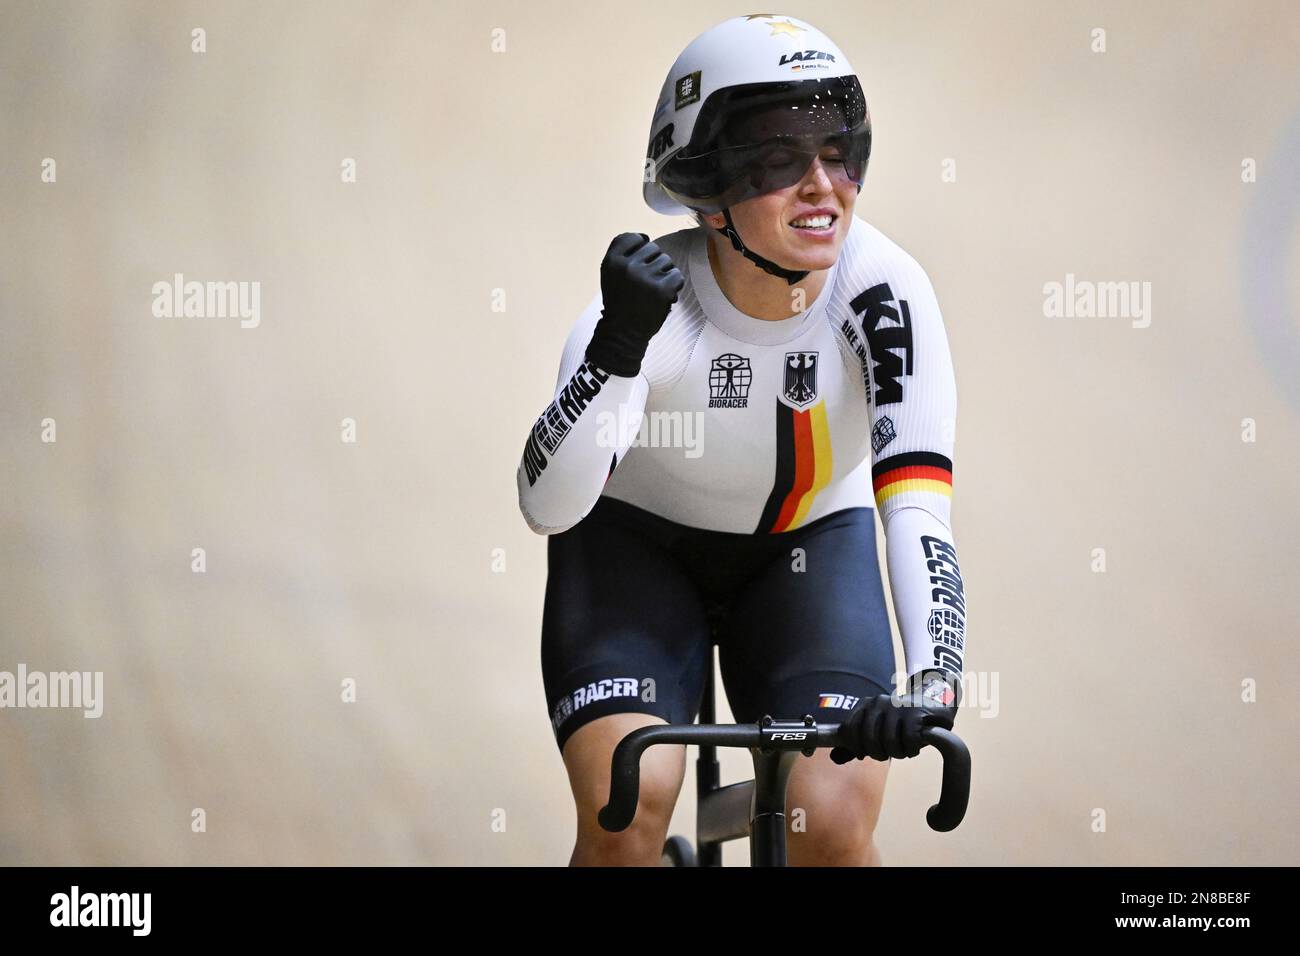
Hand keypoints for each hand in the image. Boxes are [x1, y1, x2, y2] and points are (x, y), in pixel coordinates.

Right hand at [584, 233, 685, 376]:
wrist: (622, 334)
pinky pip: (677, 275)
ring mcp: (645, 277)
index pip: (632, 237)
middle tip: (645, 283)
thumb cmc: (619, 303)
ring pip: (666, 260)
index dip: (639, 245)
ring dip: (664, 274)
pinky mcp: (662, 289)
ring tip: (653, 290)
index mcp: (612, 260)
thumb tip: (645, 238)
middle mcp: (627, 266)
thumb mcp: (610, 275)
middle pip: (652, 247)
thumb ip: (623, 255)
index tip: (639, 261)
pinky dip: (673, 285)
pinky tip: (664, 295)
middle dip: (653, 262)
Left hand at [829, 670, 958, 762]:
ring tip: (903, 750)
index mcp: (866, 705)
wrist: (930, 702)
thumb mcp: (876, 729)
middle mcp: (879, 702)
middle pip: (869, 740)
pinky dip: (911, 749)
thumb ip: (856, 743)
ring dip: (898, 753)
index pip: (849, 729)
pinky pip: (908, 740)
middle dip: (879, 753)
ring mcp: (897, 706)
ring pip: (889, 742)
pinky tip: (914, 746)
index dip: (855, 747)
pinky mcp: (915, 712)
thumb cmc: (899, 722)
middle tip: (888, 753)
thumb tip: (834, 758)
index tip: (862, 754)